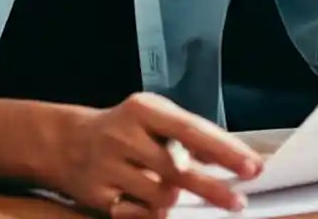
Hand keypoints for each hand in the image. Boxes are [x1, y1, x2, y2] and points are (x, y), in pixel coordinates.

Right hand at [49, 92, 263, 217]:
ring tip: (183, 196)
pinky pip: (139, 214)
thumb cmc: (126, 128)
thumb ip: (191, 136)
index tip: (252, 167)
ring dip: (179, 201)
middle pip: (178, 170)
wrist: (66, 142)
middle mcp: (124, 136)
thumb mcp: (155, 119)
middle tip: (238, 202)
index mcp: (144, 110)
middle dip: (213, 189)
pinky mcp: (97, 196)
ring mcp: (107, 168)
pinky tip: (155, 206)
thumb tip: (234, 157)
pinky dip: (153, 213)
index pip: (191, 131)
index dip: (225, 151)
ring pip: (161, 197)